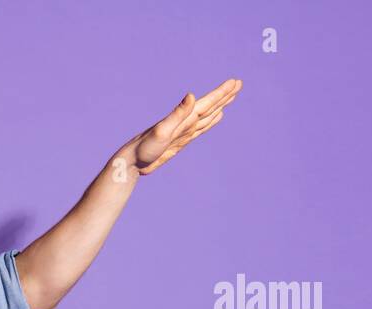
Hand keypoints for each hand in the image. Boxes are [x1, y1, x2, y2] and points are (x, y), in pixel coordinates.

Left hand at [121, 78, 241, 175]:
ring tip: (230, 98)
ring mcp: (183, 131)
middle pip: (209, 106)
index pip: (207, 103)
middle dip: (224, 96)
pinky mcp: (180, 141)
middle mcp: (185, 122)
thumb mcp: (162, 131)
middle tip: (238, 84)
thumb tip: (191, 95)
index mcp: (183, 118)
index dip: (221, 93)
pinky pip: (200, 129)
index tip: (236, 82)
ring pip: (207, 116)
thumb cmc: (144, 147)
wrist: (132, 162)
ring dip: (219, 106)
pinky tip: (215, 117)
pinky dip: (210, 121)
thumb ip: (178, 114)